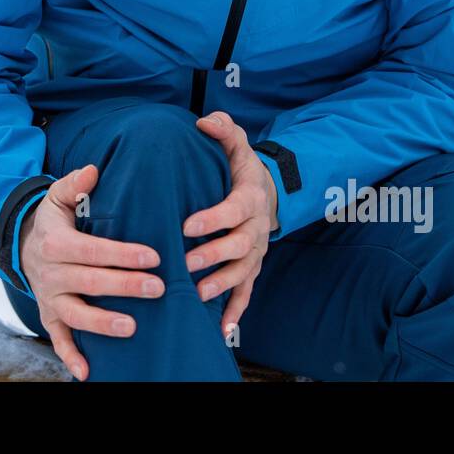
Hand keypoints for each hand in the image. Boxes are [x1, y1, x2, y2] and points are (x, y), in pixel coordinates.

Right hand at [18, 164, 163, 381]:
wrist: (22, 245)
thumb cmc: (52, 220)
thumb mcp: (57, 196)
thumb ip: (75, 183)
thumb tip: (93, 170)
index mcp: (57, 243)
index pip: (94, 250)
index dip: (123, 254)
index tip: (154, 257)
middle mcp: (51, 273)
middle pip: (90, 281)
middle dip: (125, 286)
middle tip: (158, 288)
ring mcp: (50, 298)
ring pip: (75, 314)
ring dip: (102, 322)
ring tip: (132, 327)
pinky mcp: (49, 316)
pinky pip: (58, 339)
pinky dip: (69, 357)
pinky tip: (87, 372)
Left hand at [183, 111, 278, 337]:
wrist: (267, 192)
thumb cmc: (241, 168)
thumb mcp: (236, 144)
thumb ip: (223, 130)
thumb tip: (204, 122)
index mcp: (249, 198)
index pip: (232, 210)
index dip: (212, 218)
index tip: (187, 224)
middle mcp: (256, 228)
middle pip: (239, 245)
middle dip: (213, 255)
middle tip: (186, 263)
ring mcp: (255, 252)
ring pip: (243, 272)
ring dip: (222, 285)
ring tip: (198, 294)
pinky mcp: (252, 269)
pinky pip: (247, 293)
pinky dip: (236, 312)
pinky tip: (223, 330)